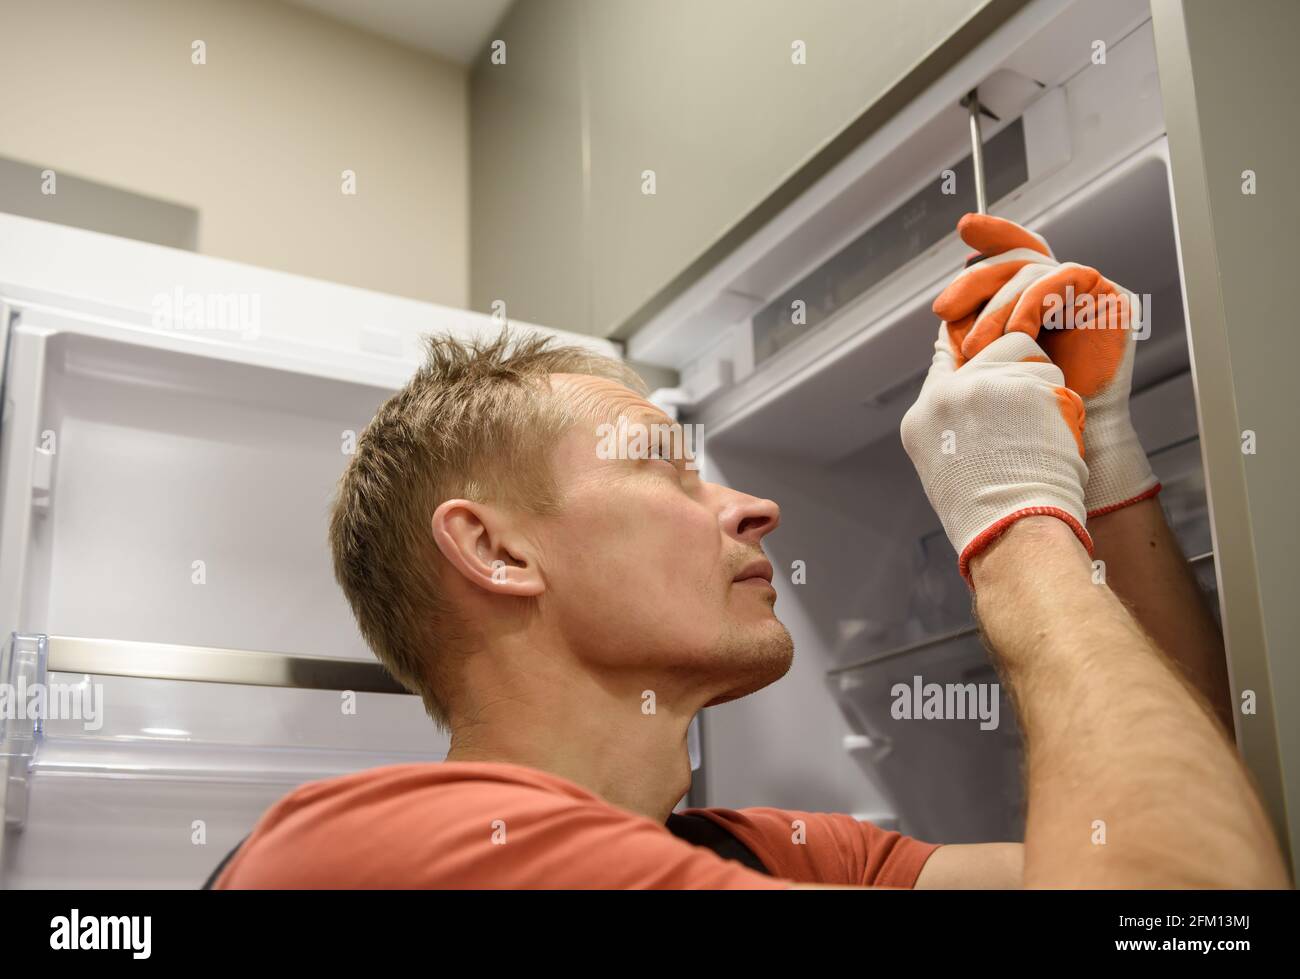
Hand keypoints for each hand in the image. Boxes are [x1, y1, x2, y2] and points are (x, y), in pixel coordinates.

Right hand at [900, 325, 1091, 581]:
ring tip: (1037, 431)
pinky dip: (1060, 401)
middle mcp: (945, 395)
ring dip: (1038, 384)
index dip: (967, 353)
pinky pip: (1051, 375)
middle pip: (990, 351)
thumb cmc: (987, 515)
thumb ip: (951, 425)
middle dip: (1013, 372)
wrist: (1013, 532)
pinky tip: (1052, 433)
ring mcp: (982, 387)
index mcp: (921, 418)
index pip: (942, 361)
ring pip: (1024, 355)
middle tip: (1026, 416)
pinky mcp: (1020, 387)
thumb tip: (973, 396)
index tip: (981, 351)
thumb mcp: (945, 467)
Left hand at [932, 214, 1159, 514]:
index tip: (964, 227)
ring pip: (1033, 270)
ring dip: (999, 305)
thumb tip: (945, 314)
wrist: (1060, 450)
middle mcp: (1059, 293)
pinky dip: (1034, 300)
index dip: (991, 236)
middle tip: (945, 309)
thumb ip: (967, 336)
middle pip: (1016, 259)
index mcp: (1029, 303)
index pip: (1011, 256)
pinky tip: (1017, 330)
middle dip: (976, 280)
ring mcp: (1086, 294)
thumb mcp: (980, 369)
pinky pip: (1067, 277)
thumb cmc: (1019, 417)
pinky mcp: (1109, 299)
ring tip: (978, 347)